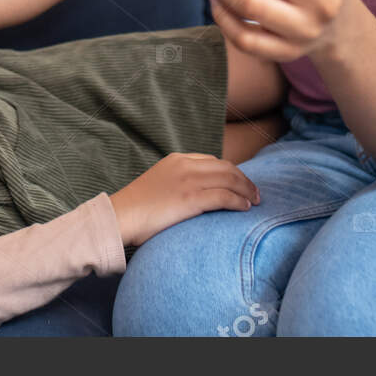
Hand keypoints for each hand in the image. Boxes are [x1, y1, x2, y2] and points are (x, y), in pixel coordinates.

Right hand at [108, 153, 259, 246]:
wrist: (120, 216)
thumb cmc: (137, 208)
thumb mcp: (158, 183)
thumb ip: (177, 182)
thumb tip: (195, 195)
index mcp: (177, 159)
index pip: (213, 161)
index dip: (231, 172)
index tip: (240, 184)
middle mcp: (185, 165)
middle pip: (226, 167)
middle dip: (245, 180)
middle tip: (256, 193)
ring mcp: (188, 181)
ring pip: (229, 179)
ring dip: (247, 190)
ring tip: (255, 201)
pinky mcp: (191, 198)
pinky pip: (224, 196)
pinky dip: (238, 201)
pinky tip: (244, 208)